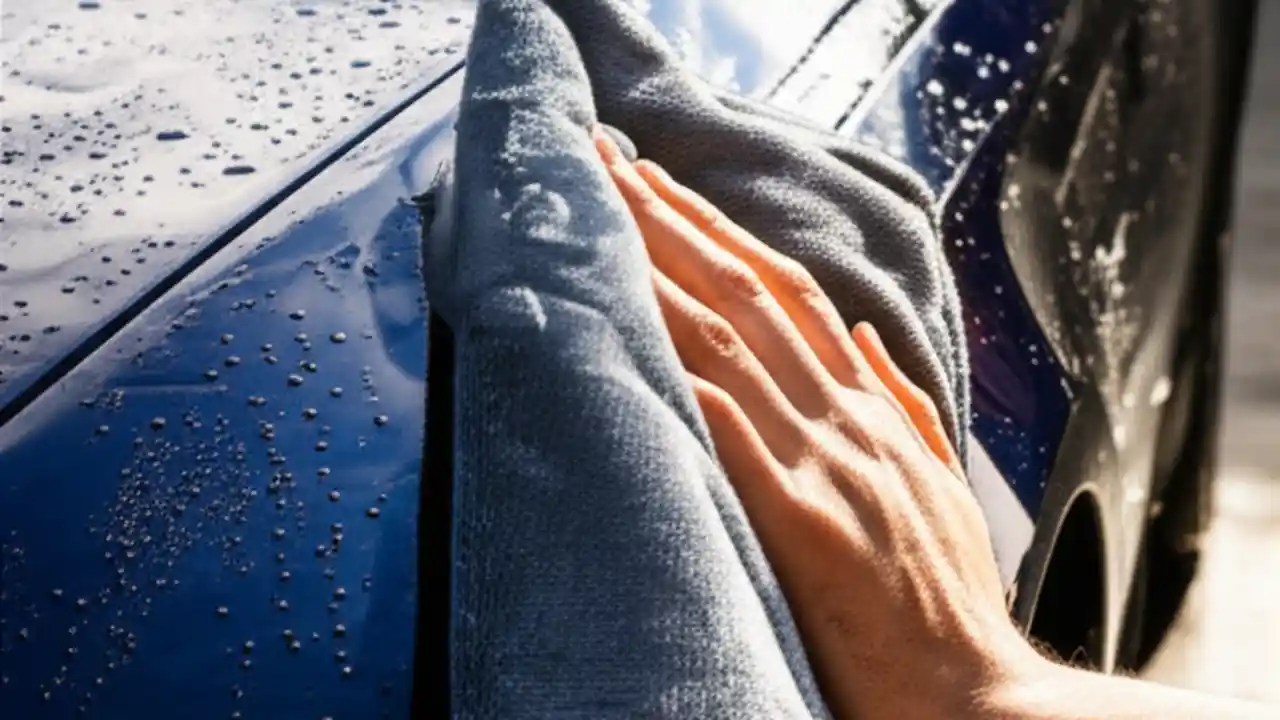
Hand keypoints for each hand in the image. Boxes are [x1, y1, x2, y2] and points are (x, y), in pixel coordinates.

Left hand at [594, 129, 1040, 719]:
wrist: (972, 696)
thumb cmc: (946, 604)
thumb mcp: (939, 486)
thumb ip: (902, 403)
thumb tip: (864, 333)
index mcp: (873, 413)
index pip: (791, 293)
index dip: (726, 232)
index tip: (670, 187)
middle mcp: (847, 421)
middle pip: (749, 294)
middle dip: (678, 220)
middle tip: (614, 163)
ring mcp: (826, 465)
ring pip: (730, 341)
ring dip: (660, 269)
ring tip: (604, 212)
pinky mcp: (801, 523)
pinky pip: (731, 430)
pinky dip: (681, 374)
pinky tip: (627, 329)